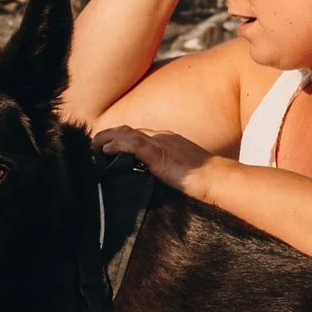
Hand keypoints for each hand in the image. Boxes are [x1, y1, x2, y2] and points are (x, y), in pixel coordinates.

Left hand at [95, 122, 214, 196]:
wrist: (218, 179)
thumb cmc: (204, 180)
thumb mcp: (179, 171)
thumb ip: (163, 170)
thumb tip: (149, 180)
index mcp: (167, 140)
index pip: (137, 135)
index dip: (118, 139)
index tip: (104, 148)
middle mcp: (162, 137)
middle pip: (128, 131)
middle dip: (109, 136)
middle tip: (93, 147)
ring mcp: (160, 143)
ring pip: (126, 134)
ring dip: (107, 139)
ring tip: (93, 148)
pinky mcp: (159, 154)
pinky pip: (133, 144)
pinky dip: (117, 145)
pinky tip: (105, 151)